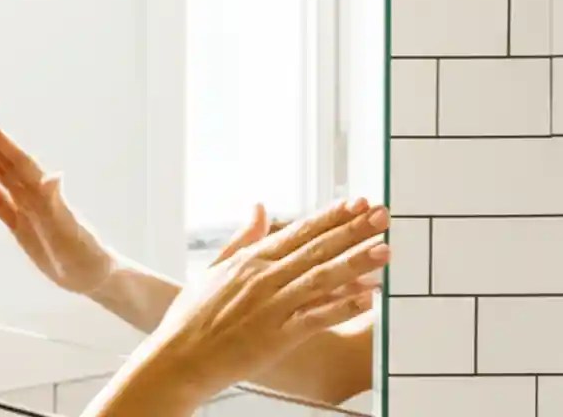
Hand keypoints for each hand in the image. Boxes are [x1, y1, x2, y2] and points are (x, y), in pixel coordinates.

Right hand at [0, 118, 116, 294]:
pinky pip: (1, 205)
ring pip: (2, 179)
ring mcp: (28, 209)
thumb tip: (54, 175)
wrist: (91, 276)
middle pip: (7, 163)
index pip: (19, 162)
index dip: (1, 140)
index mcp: (44, 193)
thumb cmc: (84, 254)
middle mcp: (35, 195)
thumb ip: (57, 204)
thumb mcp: (69, 230)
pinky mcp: (23, 226)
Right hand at [137, 198, 389, 402]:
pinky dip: (342, 306)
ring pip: (322, 278)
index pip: (300, 231)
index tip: (358, 203)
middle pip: (318, 248)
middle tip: (383, 215)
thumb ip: (242, 237)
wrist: (177, 359)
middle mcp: (264, 277)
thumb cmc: (192, 318)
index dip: (332, 216)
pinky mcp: (276, 337)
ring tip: (385, 250)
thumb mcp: (213, 269)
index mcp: (251, 259)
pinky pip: (316, 317)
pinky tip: (367, 298)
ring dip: (356, 263)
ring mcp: (271, 306)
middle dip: (354, 230)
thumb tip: (259, 205)